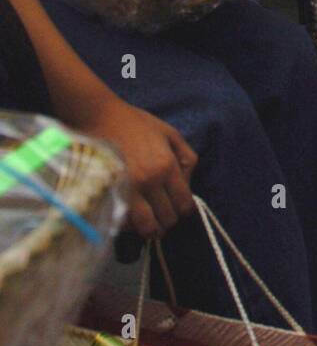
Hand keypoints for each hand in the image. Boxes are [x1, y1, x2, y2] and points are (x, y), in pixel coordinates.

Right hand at [84, 98, 197, 239]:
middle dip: (168, 219)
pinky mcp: (108, 196)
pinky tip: (132, 216)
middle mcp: (149, 182)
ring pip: (148, 228)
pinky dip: (131, 225)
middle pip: (168, 219)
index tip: (179, 207)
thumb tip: (188, 185)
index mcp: (167, 166)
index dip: (184, 210)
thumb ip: (186, 158)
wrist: (99, 118)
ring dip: (152, 228)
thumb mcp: (170, 133)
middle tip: (163, 212)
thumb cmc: (135, 124)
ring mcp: (128, 191)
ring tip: (149, 220)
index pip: (184, 204)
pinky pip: (125, 224)